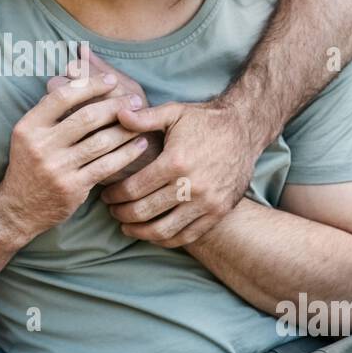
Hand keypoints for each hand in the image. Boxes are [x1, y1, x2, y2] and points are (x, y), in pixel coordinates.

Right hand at [0, 71, 150, 243]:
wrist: (19, 207)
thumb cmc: (29, 164)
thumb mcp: (28, 135)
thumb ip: (49, 110)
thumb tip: (76, 77)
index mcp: (28, 127)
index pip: (62, 97)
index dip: (89, 85)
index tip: (111, 79)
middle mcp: (41, 146)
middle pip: (86, 117)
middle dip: (115, 105)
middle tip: (135, 99)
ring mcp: (57, 168)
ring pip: (100, 141)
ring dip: (126, 128)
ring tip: (141, 119)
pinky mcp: (73, 187)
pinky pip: (107, 165)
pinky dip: (127, 153)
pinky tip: (139, 144)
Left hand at [100, 96, 257, 246]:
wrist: (245, 130)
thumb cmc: (205, 120)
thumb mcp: (174, 112)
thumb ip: (144, 117)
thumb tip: (117, 115)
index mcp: (176, 162)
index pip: (134, 189)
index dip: (114, 195)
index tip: (106, 194)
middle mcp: (192, 186)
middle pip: (144, 212)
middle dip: (121, 214)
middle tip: (112, 211)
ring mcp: (207, 203)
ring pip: (163, 231)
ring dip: (139, 232)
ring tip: (126, 226)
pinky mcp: (218, 213)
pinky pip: (187, 236)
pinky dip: (165, 240)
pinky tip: (152, 233)